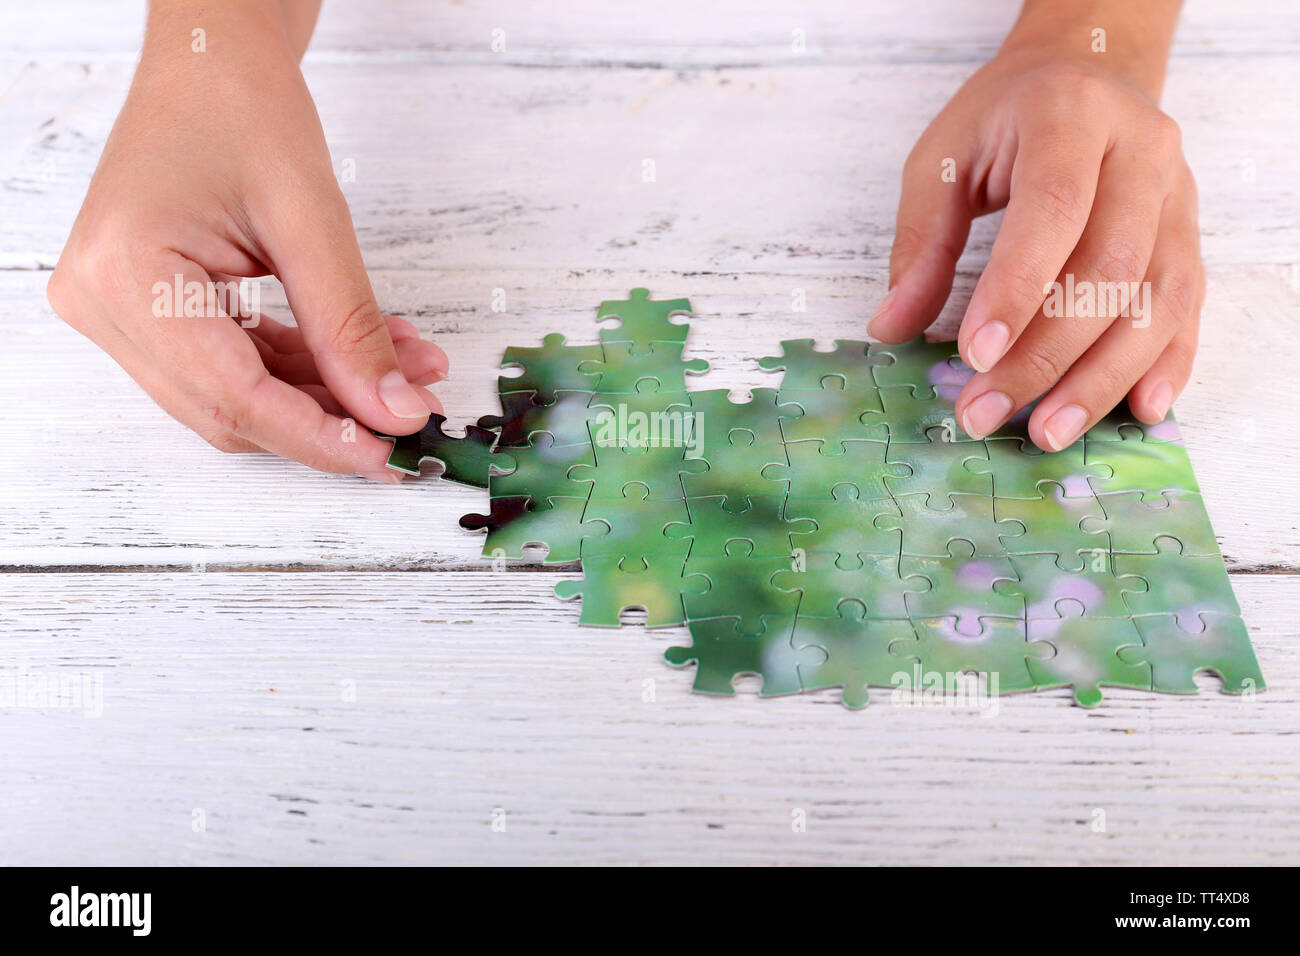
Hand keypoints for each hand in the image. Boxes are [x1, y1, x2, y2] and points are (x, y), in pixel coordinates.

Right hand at [47, 1, 445, 481]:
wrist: (208, 57)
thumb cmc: (242, 106)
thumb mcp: (311, 219)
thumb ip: (350, 326)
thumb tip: (394, 410)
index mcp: (127, 272)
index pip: (232, 394)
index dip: (318, 435)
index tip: (389, 452)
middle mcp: (103, 301)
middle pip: (228, 409)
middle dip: (329, 420)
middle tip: (409, 419)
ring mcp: (117, 309)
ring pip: (233, 397)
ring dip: (324, 396)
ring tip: (406, 375)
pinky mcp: (146, 309)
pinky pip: (230, 366)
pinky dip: (300, 370)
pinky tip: (366, 357)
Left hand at [870, 2, 1200, 450]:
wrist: (1086, 74)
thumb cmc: (1006, 119)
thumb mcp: (944, 160)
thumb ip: (919, 243)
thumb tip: (891, 326)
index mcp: (1072, 117)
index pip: (1053, 211)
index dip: (1015, 291)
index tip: (973, 357)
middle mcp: (1142, 153)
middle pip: (1109, 269)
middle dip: (1045, 355)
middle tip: (987, 412)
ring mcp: (1178, 197)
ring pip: (1157, 301)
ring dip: (1102, 378)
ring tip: (1047, 432)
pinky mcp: (1191, 236)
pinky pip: (1190, 310)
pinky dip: (1167, 366)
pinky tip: (1138, 411)